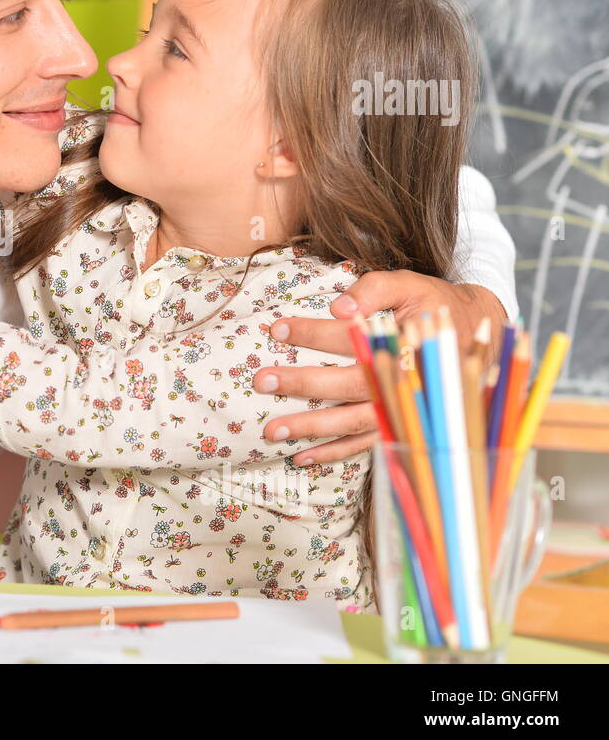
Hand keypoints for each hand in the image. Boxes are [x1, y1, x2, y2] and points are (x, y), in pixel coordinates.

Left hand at [251, 271, 506, 464]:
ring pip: (354, 422)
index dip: (314, 333)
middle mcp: (407, 381)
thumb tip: (338, 306)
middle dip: (303, 384)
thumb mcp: (410, 285)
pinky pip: (367, 444)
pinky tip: (302, 454)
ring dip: (312, 428)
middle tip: (262, 380)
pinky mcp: (403, 425)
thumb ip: (374, 289)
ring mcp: (406, 408)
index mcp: (408, 343)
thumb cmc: (435, 306)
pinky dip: (335, 452)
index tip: (277, 329)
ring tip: (271, 430)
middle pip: (350, 384)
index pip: (353, 338)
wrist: (478, 338)